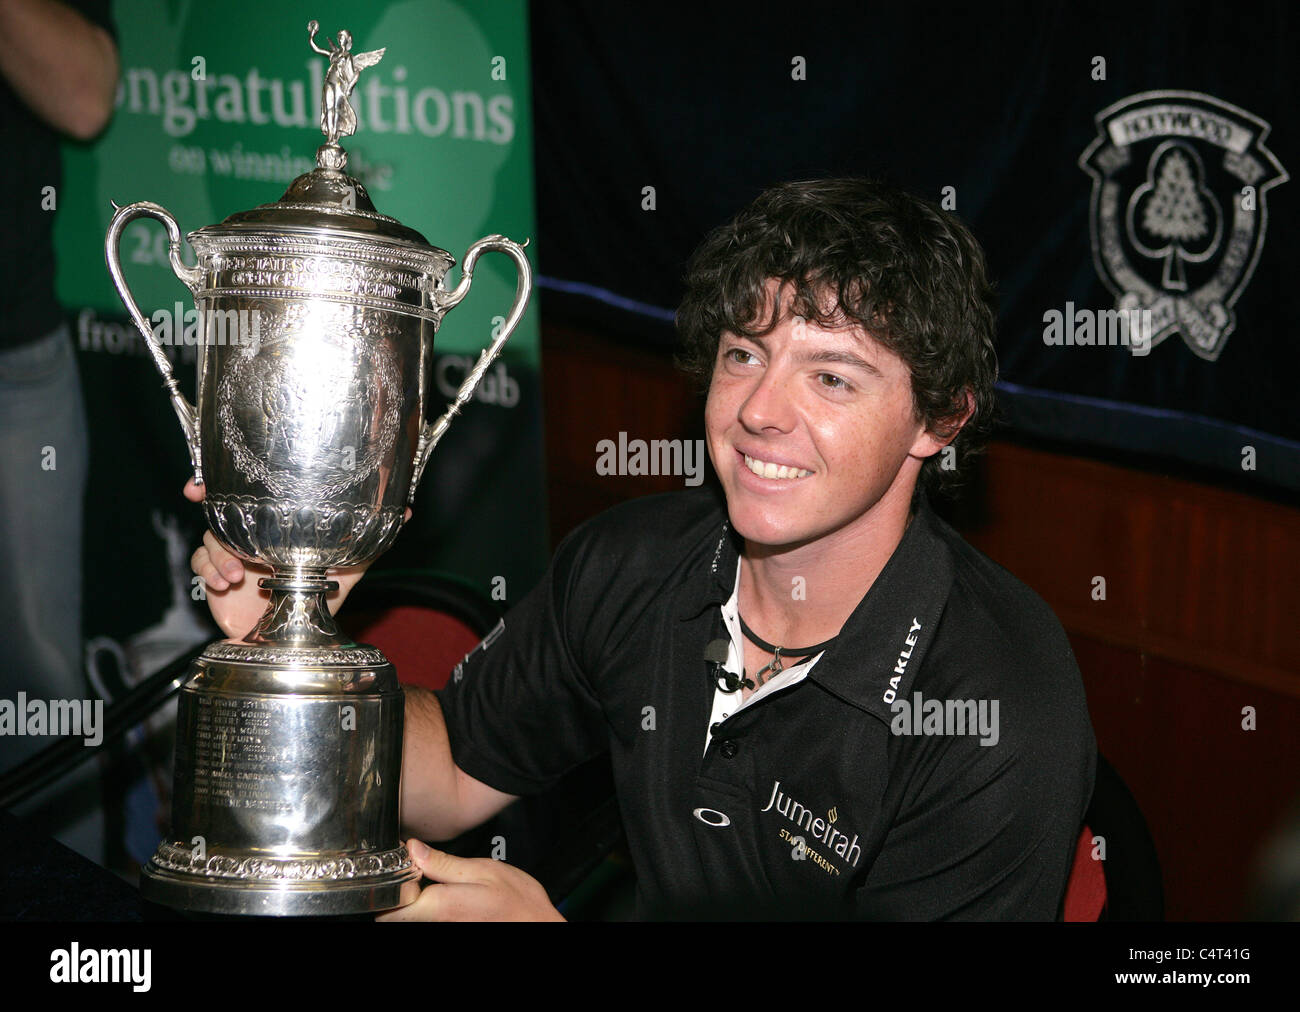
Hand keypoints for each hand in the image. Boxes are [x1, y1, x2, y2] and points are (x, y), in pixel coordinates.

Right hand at [183, 478, 410, 639]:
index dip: (227, 478)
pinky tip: (225, 585)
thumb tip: (406, 510)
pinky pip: (201, 566)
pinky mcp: (217, 578)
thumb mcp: (350, 561)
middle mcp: (253, 532)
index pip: (249, 490)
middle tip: (200, 500)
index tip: (207, 479)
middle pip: (222, 509)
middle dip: (208, 504)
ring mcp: (232, 553)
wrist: (302, 632)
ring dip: (217, 552)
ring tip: (237, 574)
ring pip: (209, 538)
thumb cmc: (325, 593)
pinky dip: (209, 572)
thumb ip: (370, 537)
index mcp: (278, 521)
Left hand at [376, 839, 565, 921]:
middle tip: (409, 870)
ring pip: (410, 917)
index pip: (390, 907)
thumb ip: (444, 864)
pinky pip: (426, 919)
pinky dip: (424, 906)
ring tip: (423, 878)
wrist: (537, 925)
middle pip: (395, 915)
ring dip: (410, 899)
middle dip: (396, 892)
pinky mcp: (450, 928)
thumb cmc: (517, 900)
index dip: (389, 884)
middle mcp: (436, 925)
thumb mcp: (483, 870)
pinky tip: (436, 892)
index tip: (397, 865)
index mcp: (441, 907)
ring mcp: (443, 928)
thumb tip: (412, 850)